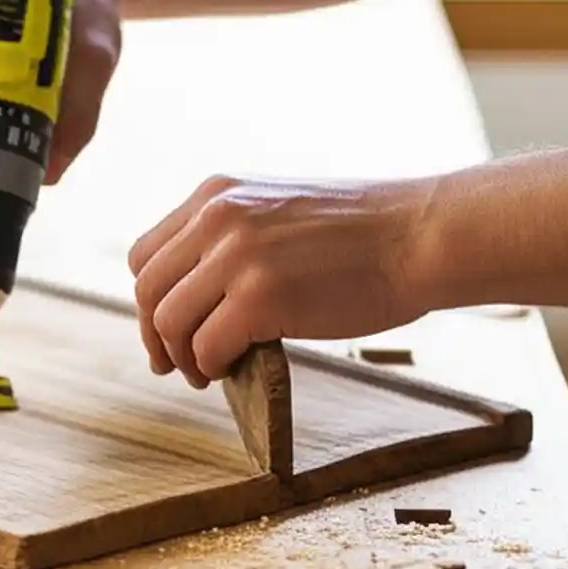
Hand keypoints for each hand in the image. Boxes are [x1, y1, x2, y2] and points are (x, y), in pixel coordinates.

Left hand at [127, 174, 437, 387]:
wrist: (421, 234)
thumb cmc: (363, 234)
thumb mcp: (277, 211)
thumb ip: (230, 239)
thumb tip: (193, 296)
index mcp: (216, 195)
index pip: (146, 255)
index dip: (151, 300)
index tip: (167, 329)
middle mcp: (216, 218)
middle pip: (147, 291)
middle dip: (155, 337)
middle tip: (173, 366)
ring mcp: (236, 256)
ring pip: (169, 323)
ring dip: (182, 358)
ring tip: (205, 373)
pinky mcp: (259, 297)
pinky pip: (206, 347)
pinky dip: (212, 367)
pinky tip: (230, 370)